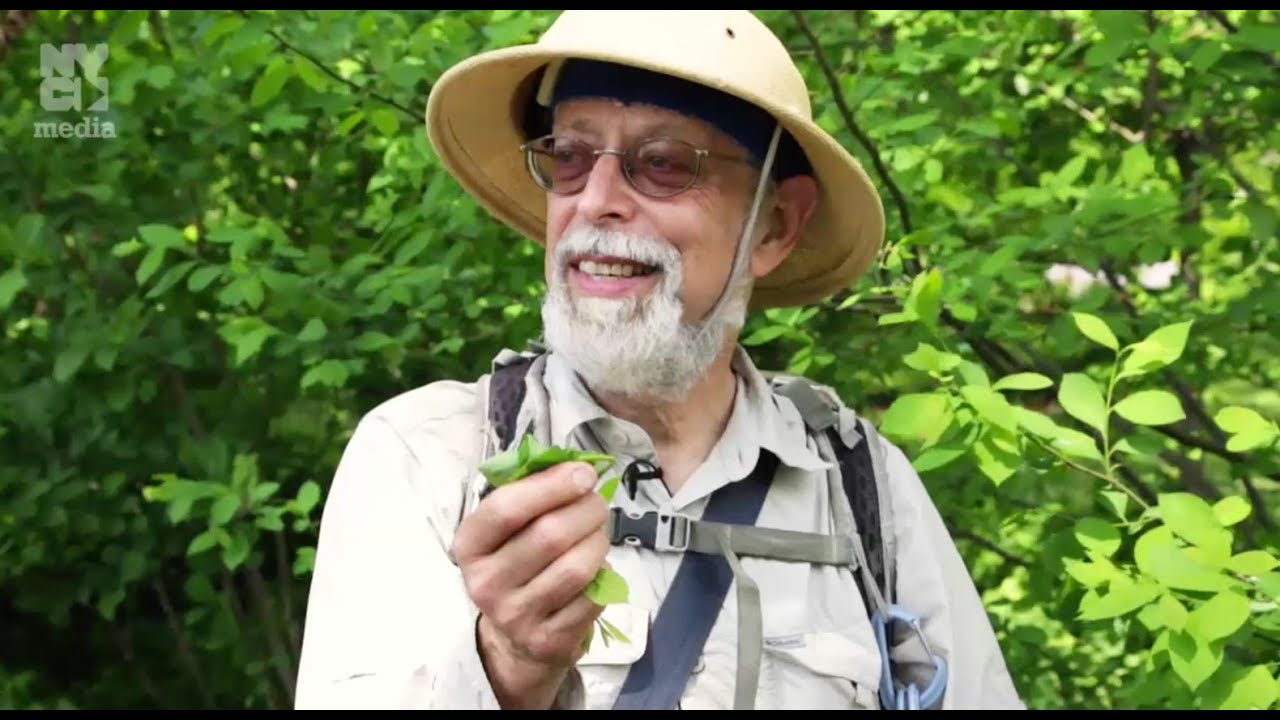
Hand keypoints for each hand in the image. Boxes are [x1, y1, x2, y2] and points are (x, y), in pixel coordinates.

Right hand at [451, 461, 610, 708]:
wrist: (515, 639)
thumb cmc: (516, 563)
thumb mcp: (507, 529)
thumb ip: (531, 493)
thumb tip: (574, 466)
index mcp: (469, 546)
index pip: (505, 509)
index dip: (551, 486)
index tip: (584, 473)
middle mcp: (486, 584)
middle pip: (551, 535)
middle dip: (587, 509)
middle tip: (598, 503)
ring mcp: (516, 617)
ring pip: (577, 566)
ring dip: (599, 541)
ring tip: (598, 534)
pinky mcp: (548, 641)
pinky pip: (593, 597)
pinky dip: (603, 576)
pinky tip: (594, 570)